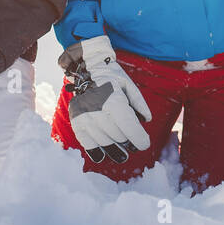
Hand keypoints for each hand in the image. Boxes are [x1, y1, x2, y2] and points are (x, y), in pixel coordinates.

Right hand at [58, 35, 152, 163]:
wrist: (85, 68)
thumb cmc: (111, 77)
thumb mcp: (128, 85)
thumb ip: (139, 103)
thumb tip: (146, 121)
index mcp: (113, 100)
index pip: (129, 128)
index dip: (140, 139)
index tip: (144, 144)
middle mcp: (97, 110)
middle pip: (119, 136)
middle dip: (129, 140)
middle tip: (133, 143)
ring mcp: (85, 117)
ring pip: (105, 142)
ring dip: (116, 147)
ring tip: (122, 152)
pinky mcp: (77, 122)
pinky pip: (88, 144)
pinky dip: (97, 152)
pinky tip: (104, 156)